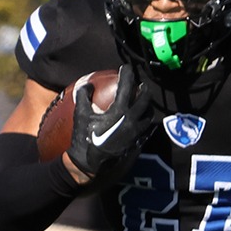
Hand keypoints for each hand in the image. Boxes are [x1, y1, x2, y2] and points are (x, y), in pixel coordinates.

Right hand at [65, 62, 152, 183]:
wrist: (90, 163)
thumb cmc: (84, 137)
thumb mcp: (80, 114)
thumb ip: (84, 96)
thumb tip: (88, 84)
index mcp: (119, 111)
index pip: (127, 86)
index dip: (127, 74)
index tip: (126, 67)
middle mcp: (132, 120)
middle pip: (145, 98)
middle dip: (143, 88)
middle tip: (139, 83)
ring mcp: (137, 131)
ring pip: (149, 113)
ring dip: (146, 104)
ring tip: (141, 100)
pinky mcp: (138, 140)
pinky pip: (147, 127)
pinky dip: (145, 119)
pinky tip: (140, 117)